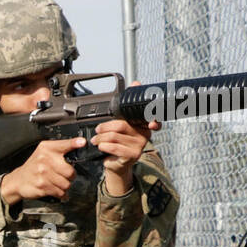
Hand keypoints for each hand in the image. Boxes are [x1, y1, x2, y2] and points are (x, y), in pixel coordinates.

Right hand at [0, 137, 85, 203]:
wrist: (18, 180)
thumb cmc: (34, 166)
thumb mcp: (44, 153)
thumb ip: (61, 149)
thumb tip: (81, 143)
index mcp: (47, 149)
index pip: (64, 145)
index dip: (74, 143)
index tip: (82, 142)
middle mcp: (45, 159)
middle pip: (70, 171)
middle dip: (70, 176)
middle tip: (64, 175)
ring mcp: (43, 173)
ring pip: (66, 184)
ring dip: (65, 186)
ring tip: (58, 183)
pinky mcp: (42, 186)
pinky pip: (60, 192)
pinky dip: (60, 194)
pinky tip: (55, 189)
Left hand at [92, 79, 160, 195]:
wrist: (115, 163)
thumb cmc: (118, 142)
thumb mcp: (121, 122)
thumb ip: (126, 105)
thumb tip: (136, 83)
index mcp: (143, 124)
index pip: (150, 116)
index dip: (150, 115)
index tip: (147, 116)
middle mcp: (144, 134)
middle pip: (121, 125)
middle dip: (105, 127)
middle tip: (98, 130)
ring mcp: (139, 145)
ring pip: (115, 136)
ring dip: (101, 137)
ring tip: (96, 139)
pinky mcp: (132, 155)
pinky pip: (114, 147)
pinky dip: (103, 145)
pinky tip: (101, 146)